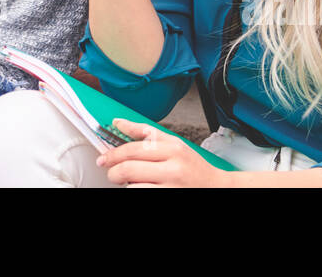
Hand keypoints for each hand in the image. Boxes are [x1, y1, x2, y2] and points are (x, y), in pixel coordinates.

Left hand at [96, 119, 227, 186]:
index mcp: (173, 148)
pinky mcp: (170, 199)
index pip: (134, 149)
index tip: (104, 158)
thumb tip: (118, 123)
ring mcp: (172, 187)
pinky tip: (138, 188)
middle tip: (111, 173)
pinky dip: (135, 191)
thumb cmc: (193, 166)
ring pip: (134, 187)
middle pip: (130, 168)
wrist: (217, 188)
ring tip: (125, 183)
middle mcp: (173, 168)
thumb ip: (146, 133)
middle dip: (113, 172)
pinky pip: (142, 195)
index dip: (113, 154)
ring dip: (124, 185)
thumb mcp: (174, 143)